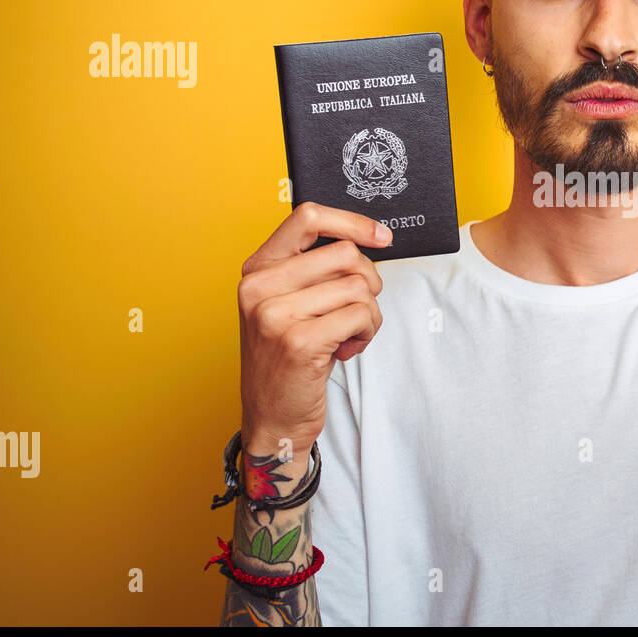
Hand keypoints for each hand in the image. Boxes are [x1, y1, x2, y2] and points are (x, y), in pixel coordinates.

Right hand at [237, 201, 392, 457]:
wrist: (272, 419)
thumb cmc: (290, 359)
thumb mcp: (290, 305)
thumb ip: (315, 270)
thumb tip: (368, 239)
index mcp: (257, 270)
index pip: (307, 218)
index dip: (352, 222)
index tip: (380, 237)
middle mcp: (259, 287)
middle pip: (344, 254)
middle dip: (368, 281)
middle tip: (358, 309)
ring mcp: (274, 314)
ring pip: (358, 287)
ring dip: (368, 314)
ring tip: (349, 335)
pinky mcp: (298, 342)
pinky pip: (359, 315)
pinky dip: (366, 332)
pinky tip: (347, 349)